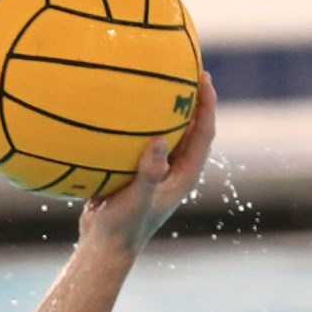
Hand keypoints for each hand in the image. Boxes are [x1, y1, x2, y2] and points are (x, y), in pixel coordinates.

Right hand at [79, 71, 218, 252]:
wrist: (103, 246)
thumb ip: (149, 174)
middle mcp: (174, 168)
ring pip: (166, 129)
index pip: (204, 132)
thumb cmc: (122, 228)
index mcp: (184, 175)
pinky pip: (140, 137)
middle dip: (190, 96)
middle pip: (190, 125)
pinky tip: (116, 102)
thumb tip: (159, 141)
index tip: (204, 77)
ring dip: (164, 106)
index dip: (208, 104)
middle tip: (185, 65)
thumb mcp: (135, 200)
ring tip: (154, 76)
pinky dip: (135, 120)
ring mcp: (156, 168)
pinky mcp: (136, 169)